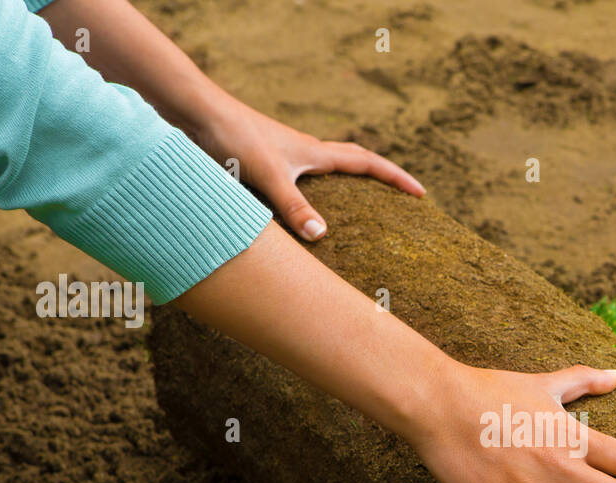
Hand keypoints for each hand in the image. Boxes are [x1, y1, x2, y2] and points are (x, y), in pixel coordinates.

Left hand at [194, 103, 424, 239]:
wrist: (195, 113)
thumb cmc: (233, 137)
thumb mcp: (268, 174)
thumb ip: (294, 206)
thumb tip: (322, 236)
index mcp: (313, 153)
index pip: (367, 163)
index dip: (395, 178)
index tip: (420, 193)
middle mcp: (303, 154)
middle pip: (352, 164)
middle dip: (378, 181)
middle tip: (399, 200)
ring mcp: (283, 159)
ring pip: (324, 175)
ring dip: (344, 189)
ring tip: (356, 214)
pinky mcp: (261, 165)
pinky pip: (296, 184)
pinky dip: (308, 199)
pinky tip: (299, 219)